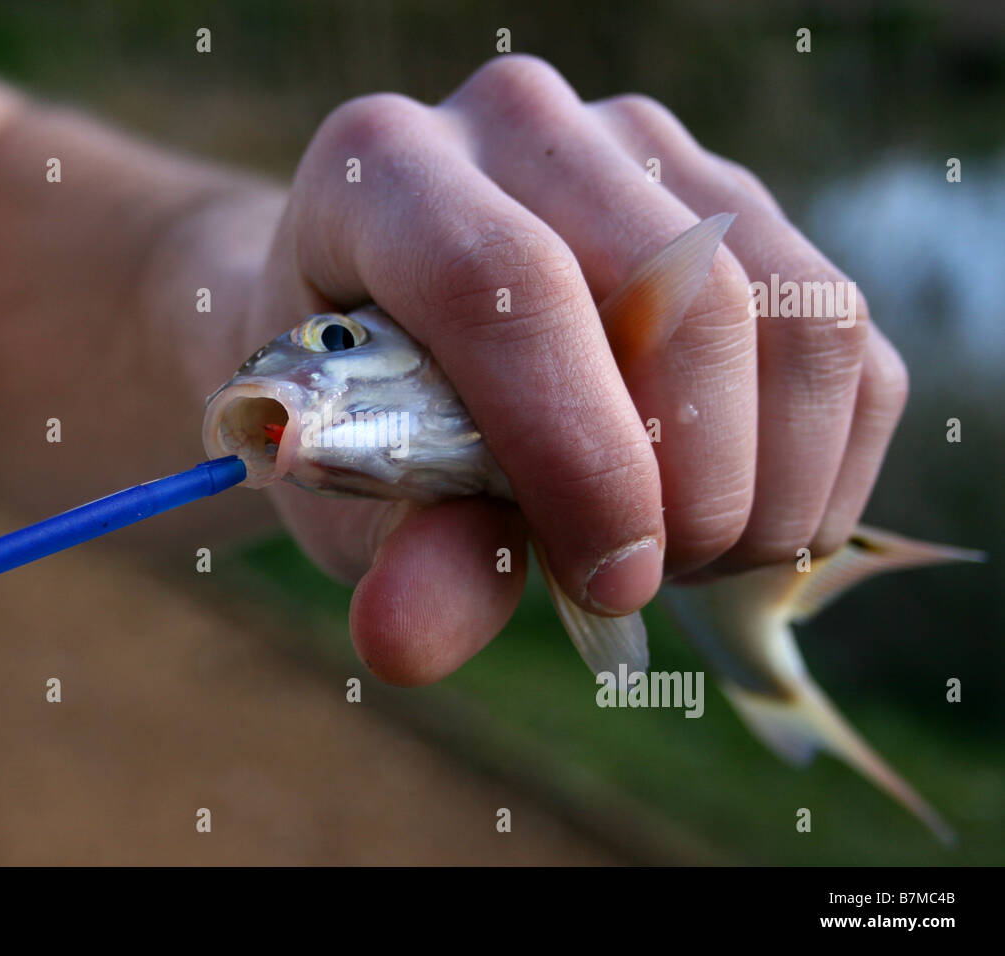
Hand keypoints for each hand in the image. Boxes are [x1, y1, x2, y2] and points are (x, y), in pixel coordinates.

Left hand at [248, 56, 905, 683]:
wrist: (391, 325)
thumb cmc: (362, 407)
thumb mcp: (358, 488)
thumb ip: (403, 550)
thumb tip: (411, 643)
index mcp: (387, 173)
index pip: (506, 283)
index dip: (576, 452)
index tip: (610, 582)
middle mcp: (525, 125)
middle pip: (688, 293)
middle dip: (694, 487)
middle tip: (639, 581)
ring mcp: (647, 150)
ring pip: (801, 314)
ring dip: (770, 485)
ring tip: (686, 554)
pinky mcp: (740, 200)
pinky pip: (846, 340)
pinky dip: (821, 466)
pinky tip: (738, 513)